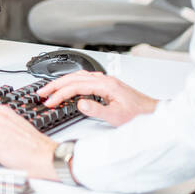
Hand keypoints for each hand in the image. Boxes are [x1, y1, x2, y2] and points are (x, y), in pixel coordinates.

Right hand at [37, 72, 156, 126]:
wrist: (152, 113)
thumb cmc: (138, 115)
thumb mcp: (117, 116)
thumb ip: (97, 110)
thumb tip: (80, 103)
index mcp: (106, 85)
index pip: (76, 86)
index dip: (60, 94)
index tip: (49, 101)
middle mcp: (105, 80)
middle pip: (74, 77)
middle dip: (55, 85)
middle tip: (41, 93)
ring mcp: (105, 81)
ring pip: (78, 76)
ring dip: (62, 82)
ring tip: (50, 90)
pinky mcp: (106, 85)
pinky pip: (84, 79)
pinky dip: (71, 82)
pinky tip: (68, 88)